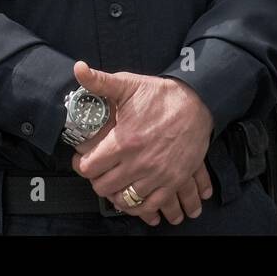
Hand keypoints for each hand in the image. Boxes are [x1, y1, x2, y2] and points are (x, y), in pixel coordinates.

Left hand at [71, 61, 213, 226]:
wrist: (198, 103)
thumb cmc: (161, 95)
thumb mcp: (128, 85)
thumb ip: (99, 81)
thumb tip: (78, 68)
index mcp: (123, 141)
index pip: (89, 168)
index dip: (81, 164)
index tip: (82, 159)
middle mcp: (138, 163)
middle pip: (103, 188)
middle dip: (97, 180)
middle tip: (99, 171)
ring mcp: (157, 175)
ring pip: (125, 200)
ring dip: (117, 194)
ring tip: (116, 184)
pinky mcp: (173, 181)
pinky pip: (151, 205)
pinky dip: (141, 207)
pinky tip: (135, 199)